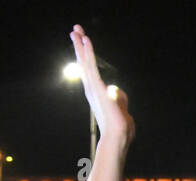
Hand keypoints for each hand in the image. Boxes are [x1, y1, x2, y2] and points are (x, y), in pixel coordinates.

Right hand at [69, 25, 134, 148]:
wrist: (118, 136)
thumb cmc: (121, 126)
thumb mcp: (121, 107)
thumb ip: (118, 97)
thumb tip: (117, 91)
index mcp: (96, 93)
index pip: (89, 70)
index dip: (85, 55)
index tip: (82, 42)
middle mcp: (92, 89)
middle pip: (83, 63)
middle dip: (79, 45)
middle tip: (74, 29)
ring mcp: (93, 88)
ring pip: (85, 61)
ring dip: (81, 44)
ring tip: (76, 29)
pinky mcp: (97, 87)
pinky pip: (92, 66)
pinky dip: (89, 52)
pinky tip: (85, 40)